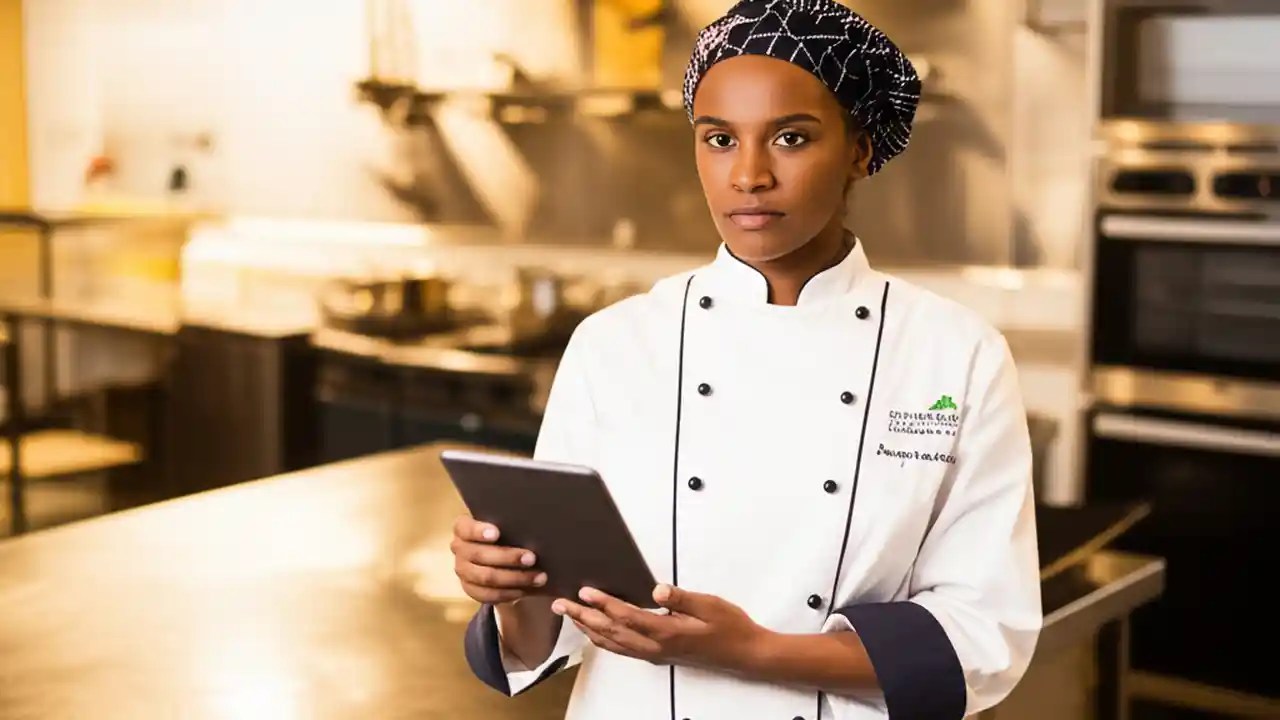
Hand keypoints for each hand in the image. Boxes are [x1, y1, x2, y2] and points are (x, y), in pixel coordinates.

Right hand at [450, 516, 547, 604]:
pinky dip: (507, 593)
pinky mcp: (469, 588)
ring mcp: (462, 570)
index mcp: (463, 528)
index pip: (465, 528)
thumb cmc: (506, 533)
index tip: (497, 533)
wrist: (500, 557)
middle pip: (479, 555)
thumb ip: (512, 524)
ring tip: (538, 577)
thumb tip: (535, 525)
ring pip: (486, 577)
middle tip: (532, 558)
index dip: (479, 531)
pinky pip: (487, 595)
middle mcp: (459, 548)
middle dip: (508, 557)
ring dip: (514, 578)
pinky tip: (524, 590)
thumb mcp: (506, 525)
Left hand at [552, 584, 767, 673]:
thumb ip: (681, 597)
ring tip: (570, 615)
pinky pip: (622, 650)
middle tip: (561, 604)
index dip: (603, 603)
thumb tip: (657, 588)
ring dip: (589, 629)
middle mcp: (655, 647)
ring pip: (613, 643)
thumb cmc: (729, 627)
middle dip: (583, 616)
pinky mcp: (658, 655)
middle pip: (610, 632)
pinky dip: (603, 640)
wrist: (744, 653)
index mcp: (666, 632)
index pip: (626, 616)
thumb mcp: (709, 605)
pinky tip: (596, 632)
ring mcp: (655, 654)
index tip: (585, 590)